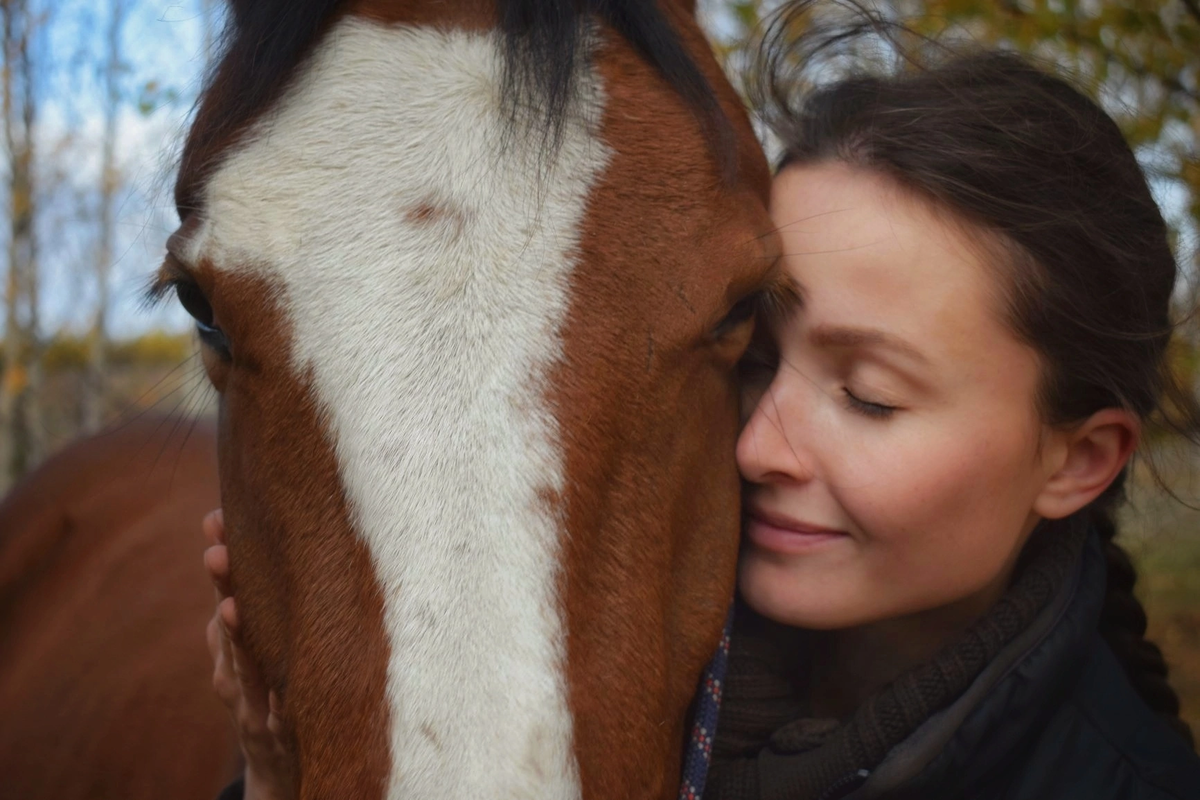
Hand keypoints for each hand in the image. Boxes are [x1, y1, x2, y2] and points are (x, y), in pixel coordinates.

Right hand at [204, 510, 293, 799]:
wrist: (279, 765)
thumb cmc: (269, 688)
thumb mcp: (253, 647)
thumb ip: (249, 599)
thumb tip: (236, 531)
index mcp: (232, 645)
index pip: (225, 593)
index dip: (221, 558)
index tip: (214, 520)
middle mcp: (234, 672)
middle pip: (228, 625)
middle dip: (222, 588)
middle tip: (216, 553)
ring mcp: (251, 703)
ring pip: (243, 667)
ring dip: (236, 638)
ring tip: (230, 608)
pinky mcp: (276, 734)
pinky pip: (278, 715)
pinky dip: (276, 701)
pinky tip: (280, 686)